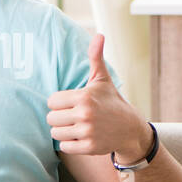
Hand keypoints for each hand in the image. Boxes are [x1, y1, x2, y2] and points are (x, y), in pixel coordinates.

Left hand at [47, 33, 149, 160]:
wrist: (130, 129)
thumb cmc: (111, 102)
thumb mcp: (102, 80)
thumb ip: (95, 57)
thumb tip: (99, 34)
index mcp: (84, 96)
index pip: (51, 101)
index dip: (59, 103)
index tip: (70, 104)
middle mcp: (85, 114)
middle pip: (51, 118)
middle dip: (59, 118)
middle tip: (72, 116)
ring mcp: (87, 132)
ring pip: (55, 133)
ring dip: (63, 131)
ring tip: (76, 126)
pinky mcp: (89, 147)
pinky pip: (64, 147)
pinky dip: (69, 144)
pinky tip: (81, 137)